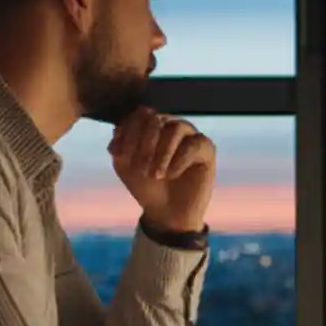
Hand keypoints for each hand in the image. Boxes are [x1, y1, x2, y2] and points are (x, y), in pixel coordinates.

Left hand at [109, 106, 215, 232]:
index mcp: (151, 125)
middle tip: (141, 169)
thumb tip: (119, 129)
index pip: (140, 114)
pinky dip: (179, 160)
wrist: (167, 212)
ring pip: (176, 128)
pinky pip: (194, 145)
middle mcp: (171, 125)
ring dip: (162, 153)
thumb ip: (119, 145)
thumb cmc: (146, 185)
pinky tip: (172, 175)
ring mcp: (190, 135)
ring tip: (156, 175)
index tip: (121, 155)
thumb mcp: (124, 165)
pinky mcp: (207, 149)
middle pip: (157, 119)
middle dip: (145, 144)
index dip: (129, 132)